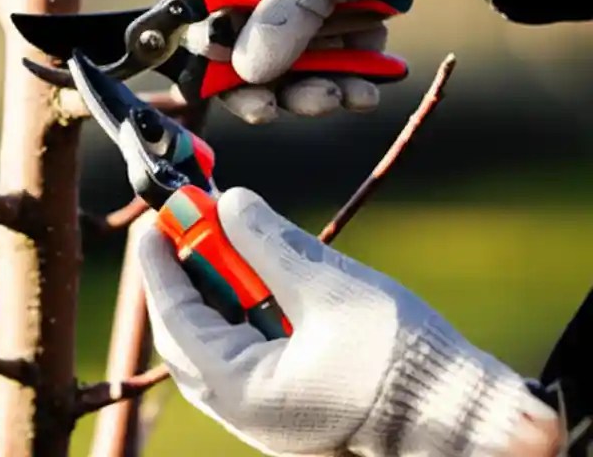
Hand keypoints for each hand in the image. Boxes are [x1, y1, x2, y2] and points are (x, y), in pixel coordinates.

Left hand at [136, 188, 558, 455]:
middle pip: (187, 334)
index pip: (175, 318)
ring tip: (228, 243)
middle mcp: (243, 411)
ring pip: (216, 345)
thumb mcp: (328, 287)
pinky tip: (261, 280)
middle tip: (190, 225)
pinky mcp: (292, 407)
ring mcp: (267, 414)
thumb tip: (229, 204)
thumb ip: (269, 243)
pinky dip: (243, 314)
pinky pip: (246, 356)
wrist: (468, 419)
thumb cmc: (402, 362)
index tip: (155, 221)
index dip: (161, 264)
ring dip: (217, 292)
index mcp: (241, 392)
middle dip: (186, 275)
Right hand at [195, 0, 528, 123]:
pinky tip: (378, 79)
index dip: (230, 72)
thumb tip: (244, 71)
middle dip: (288, 86)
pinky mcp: (347, 10)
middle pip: (260, 55)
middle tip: (322, 104)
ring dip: (327, 84)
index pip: (219, 29)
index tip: (261, 106)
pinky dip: (355, 71)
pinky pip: (339, 56)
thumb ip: (283, 17)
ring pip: (303, 63)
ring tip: (360, 96)